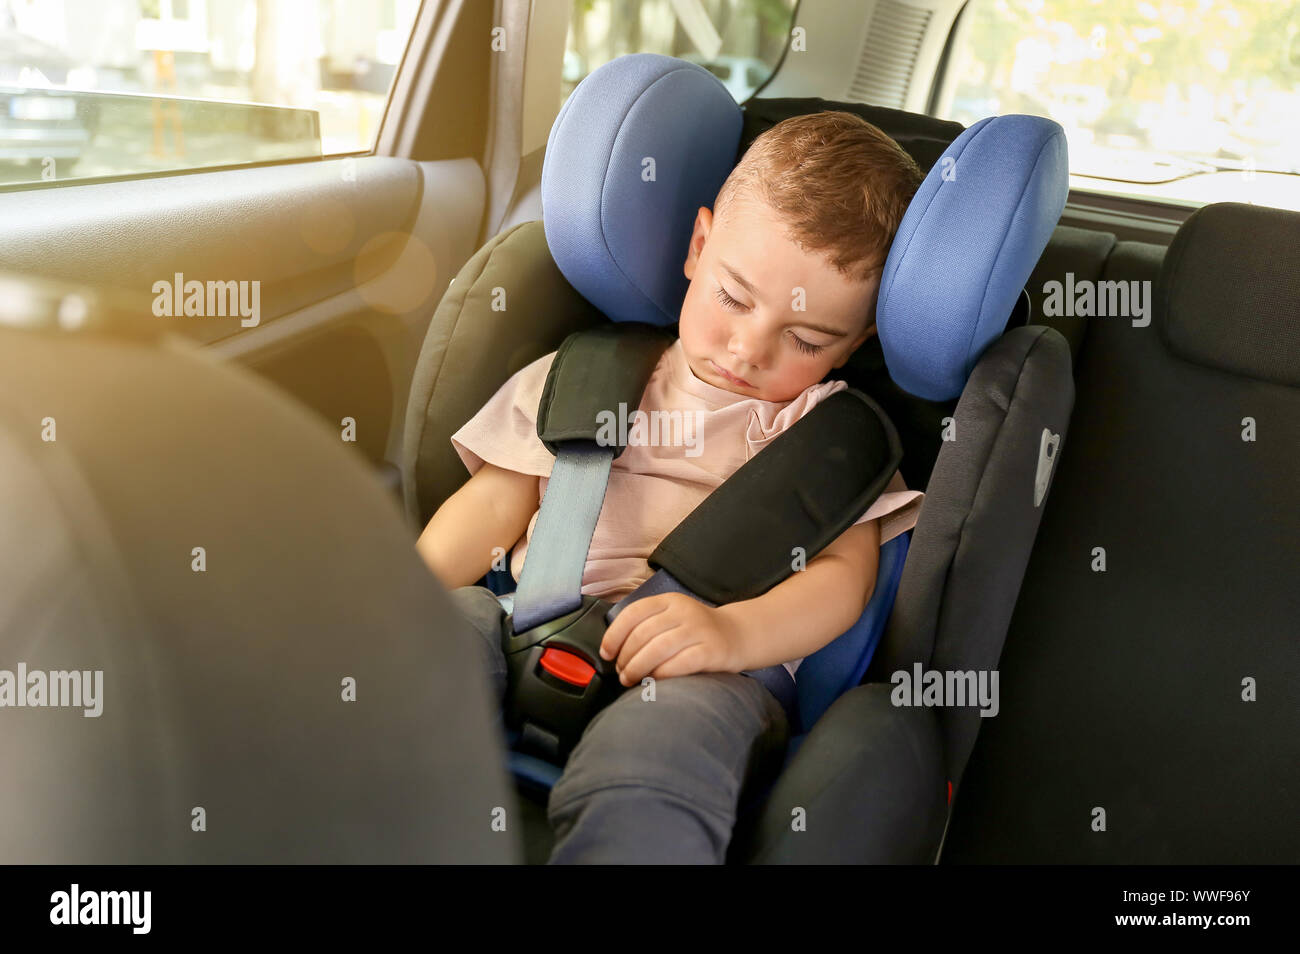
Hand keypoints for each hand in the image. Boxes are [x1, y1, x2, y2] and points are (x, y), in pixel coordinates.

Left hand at [598, 592, 741, 686]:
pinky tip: (655, 681)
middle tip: (621, 673)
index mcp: (670, 601)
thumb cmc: (698, 632)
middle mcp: (684, 611)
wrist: (739, 635)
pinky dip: (662, 674)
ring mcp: (699, 630)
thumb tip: (613, 649)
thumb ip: (647, 626)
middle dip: (625, 657)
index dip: (614, 635)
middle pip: (643, 634)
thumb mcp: (673, 618)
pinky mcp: (712, 651)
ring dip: (638, 668)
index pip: (633, 613)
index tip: (607, 653)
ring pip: (658, 648)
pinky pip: (680, 663)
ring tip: (631, 679)